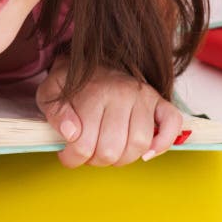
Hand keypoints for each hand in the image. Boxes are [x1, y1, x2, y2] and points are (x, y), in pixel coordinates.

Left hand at [36, 60, 182, 167]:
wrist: (90, 61)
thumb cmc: (70, 83)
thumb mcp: (49, 94)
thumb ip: (55, 113)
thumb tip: (71, 133)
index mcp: (94, 91)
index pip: (83, 143)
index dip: (72, 158)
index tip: (67, 156)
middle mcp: (123, 92)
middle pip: (111, 149)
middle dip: (95, 160)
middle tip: (87, 153)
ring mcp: (144, 96)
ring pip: (139, 144)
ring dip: (122, 159)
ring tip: (108, 152)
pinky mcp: (159, 101)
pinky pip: (172, 124)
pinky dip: (163, 143)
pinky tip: (146, 152)